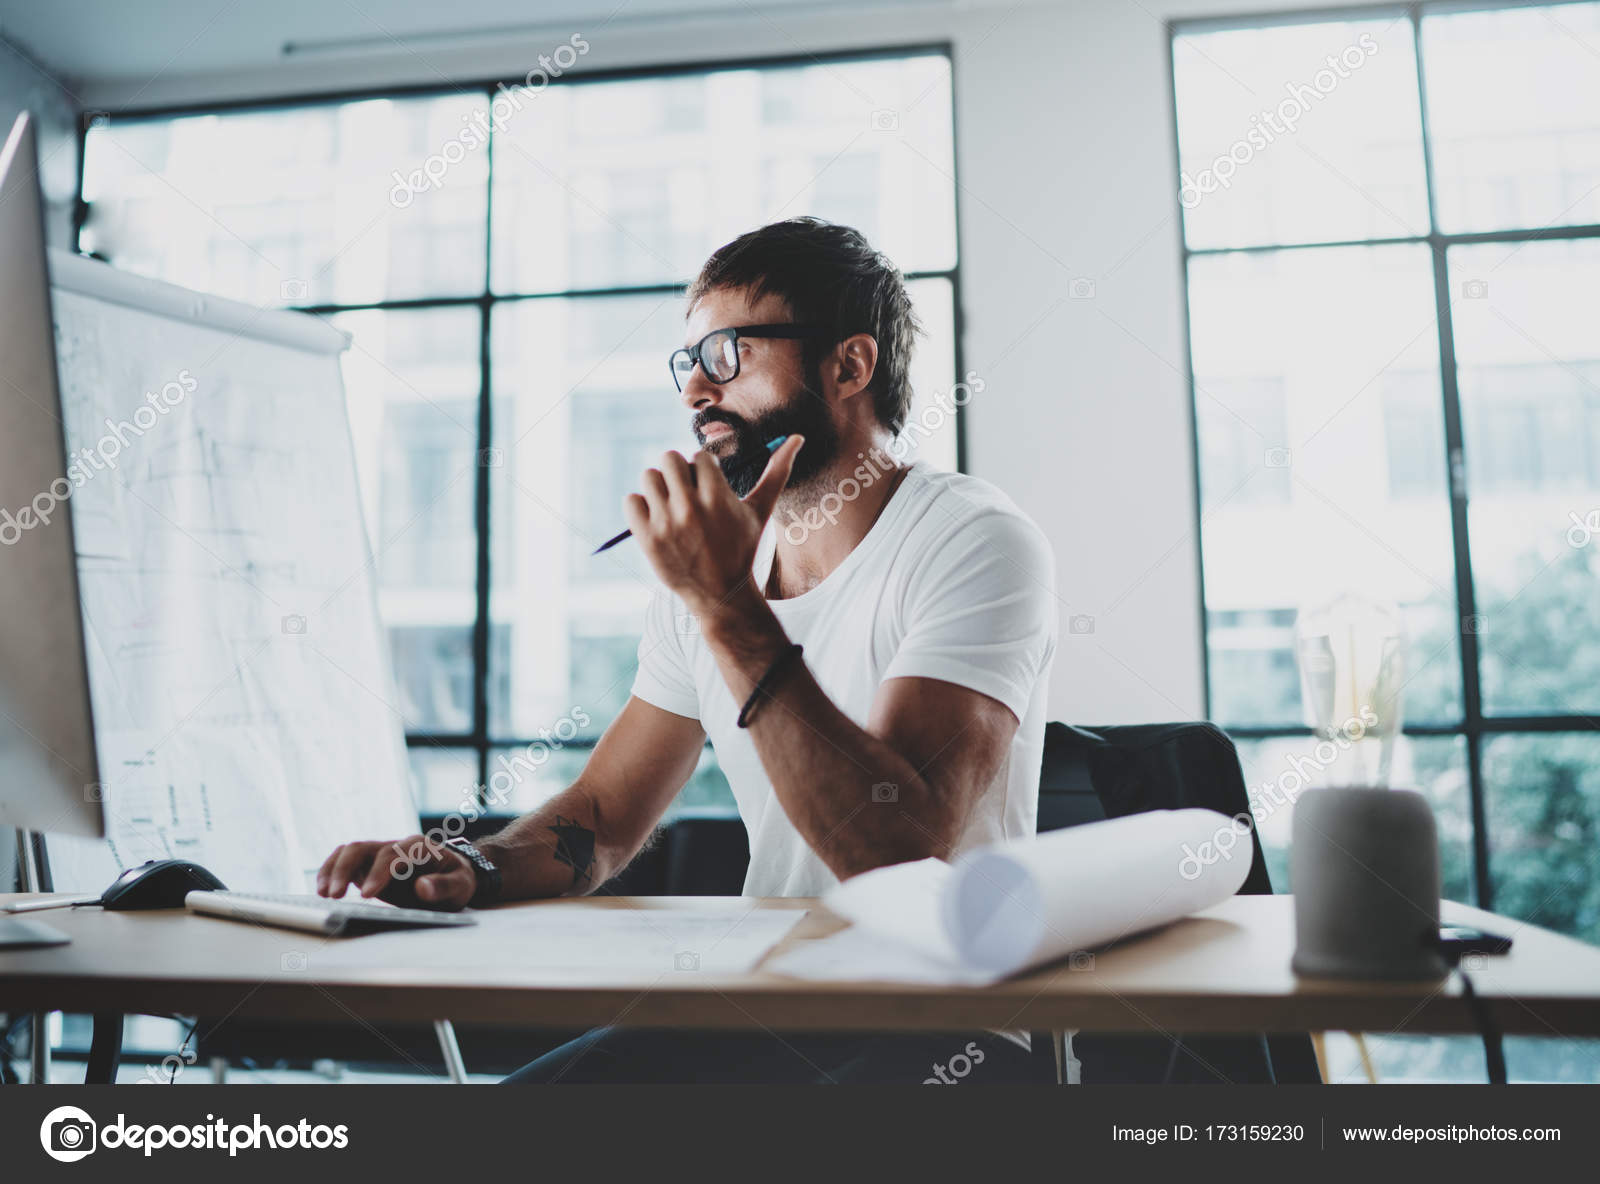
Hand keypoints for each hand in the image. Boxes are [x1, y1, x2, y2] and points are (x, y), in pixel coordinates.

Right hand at [316, 834, 475, 911]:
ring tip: (324, 895)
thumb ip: (444, 887)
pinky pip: (344, 861)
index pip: (394, 854)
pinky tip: (323, 890)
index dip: (379, 873)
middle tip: (335, 895)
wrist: (453, 875)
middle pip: (364, 847)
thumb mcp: (461, 886)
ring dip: (334, 870)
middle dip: (347, 869)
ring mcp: (379, 853)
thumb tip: (422, 888)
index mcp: (419, 846)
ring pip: (350, 851)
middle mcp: (396, 845)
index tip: (368, 895)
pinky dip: (331, 871)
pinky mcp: (369, 864)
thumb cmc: (457, 880)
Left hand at [623, 436, 803, 611]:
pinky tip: (657, 520)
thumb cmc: (743, 548)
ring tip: (672, 507)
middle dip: (678, 472)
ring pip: (649, 476)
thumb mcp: (760, 512)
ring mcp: (666, 523)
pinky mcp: (647, 538)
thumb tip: (798, 438)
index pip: (698, 457)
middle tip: (687, 494)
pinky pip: (631, 501)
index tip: (708, 490)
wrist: (721, 594)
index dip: (703, 470)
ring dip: (659, 488)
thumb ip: (777, 472)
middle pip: (669, 458)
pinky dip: (641, 507)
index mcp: (718, 497)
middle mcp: (691, 508)